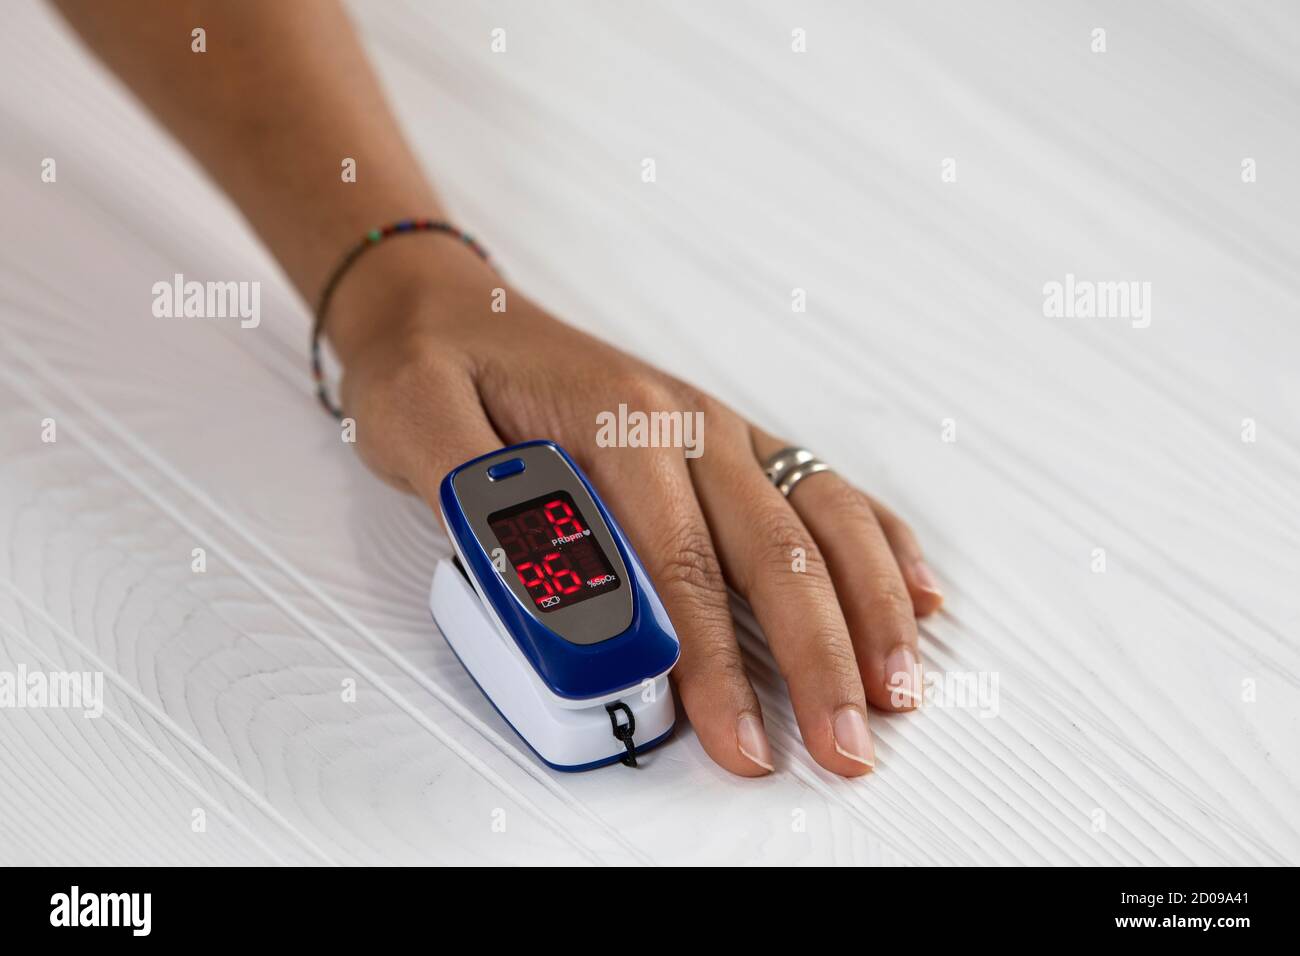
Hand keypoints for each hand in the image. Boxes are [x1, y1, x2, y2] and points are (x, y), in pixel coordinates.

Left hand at [330, 236, 943, 776]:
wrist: (450, 305)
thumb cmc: (437, 366)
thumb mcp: (417, 426)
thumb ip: (477, 510)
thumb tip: (544, 598)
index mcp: (617, 421)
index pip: (680, 564)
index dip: (714, 664)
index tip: (739, 737)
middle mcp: (686, 421)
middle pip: (775, 551)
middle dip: (818, 659)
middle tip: (844, 746)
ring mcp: (719, 429)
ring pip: (822, 518)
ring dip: (868, 609)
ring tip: (896, 688)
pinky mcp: (732, 441)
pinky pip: (824, 486)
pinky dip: (877, 543)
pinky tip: (913, 592)